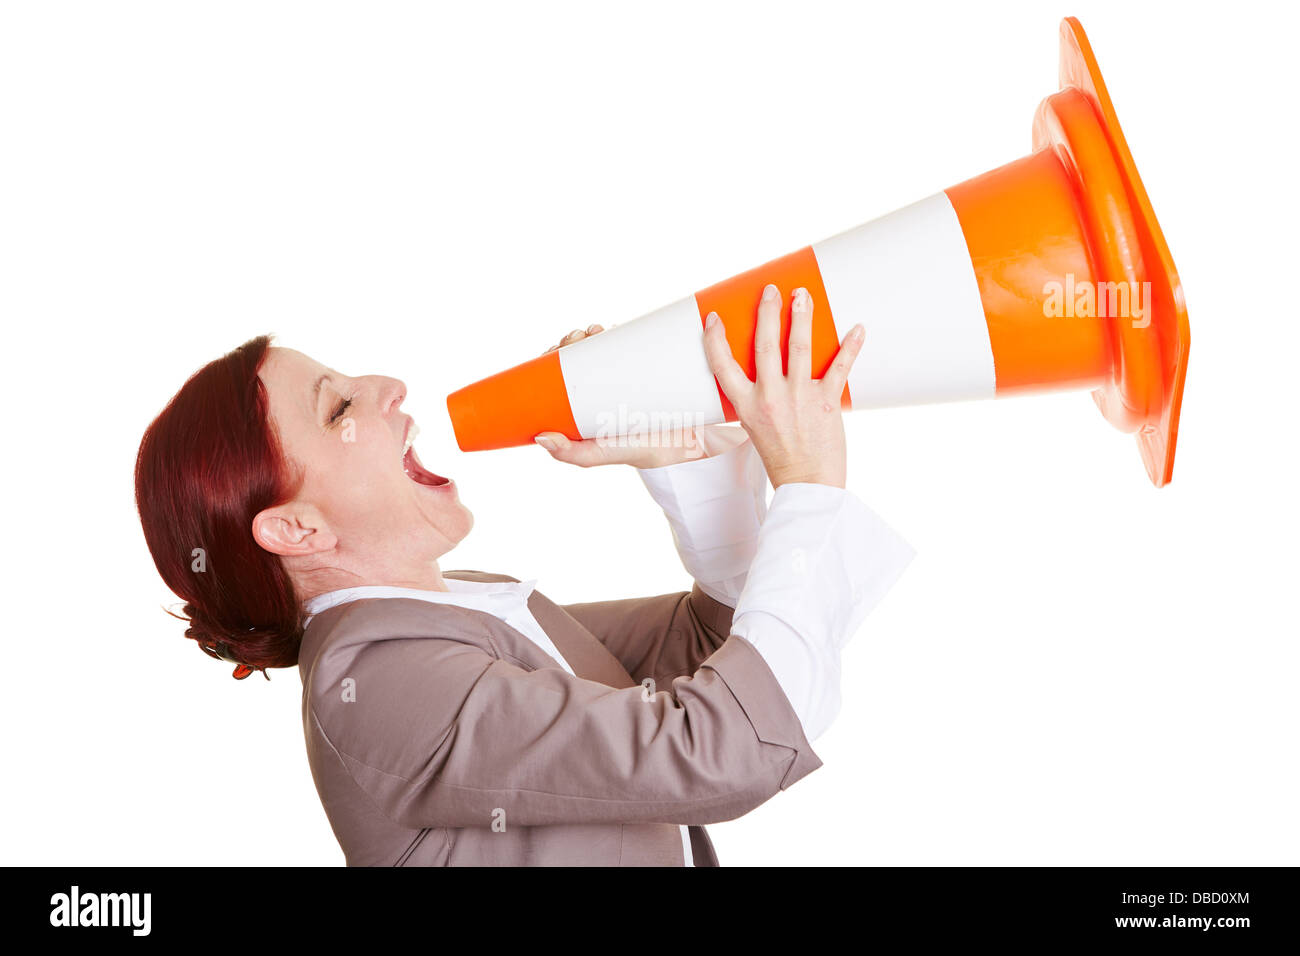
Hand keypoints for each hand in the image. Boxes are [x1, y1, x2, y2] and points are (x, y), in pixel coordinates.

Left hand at [534, 324, 706, 468]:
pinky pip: (627, 347)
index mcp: (583, 408)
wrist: (684, 443)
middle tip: (579, 337)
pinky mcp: (645, 372)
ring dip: (590, 334)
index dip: (553, 359)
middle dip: (572, 342)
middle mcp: (600, 392)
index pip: (560, 377)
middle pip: (577, 359)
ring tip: (594, 331)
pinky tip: (610, 329)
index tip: (556, 349)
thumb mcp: (599, 453)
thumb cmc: (637, 450)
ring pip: (599, 350)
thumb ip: (572, 453)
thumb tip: (541, 437)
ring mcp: (622, 380)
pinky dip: (616, 334)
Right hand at [701, 283, 864, 488]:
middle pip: (764, 344)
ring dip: (801, 317)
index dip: (715, 339)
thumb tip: (769, 371)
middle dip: (767, 312)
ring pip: (798, 347)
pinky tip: (857, 328)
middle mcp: (769, 397)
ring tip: (803, 295)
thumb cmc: (783, 460)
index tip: (714, 319)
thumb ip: (758, 399)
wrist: (809, 485)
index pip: (722, 366)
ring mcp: (798, 397)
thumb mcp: (756, 428)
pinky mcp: (826, 402)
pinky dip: (850, 346)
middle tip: (771, 291)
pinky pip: (839, 367)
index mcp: (747, 406)